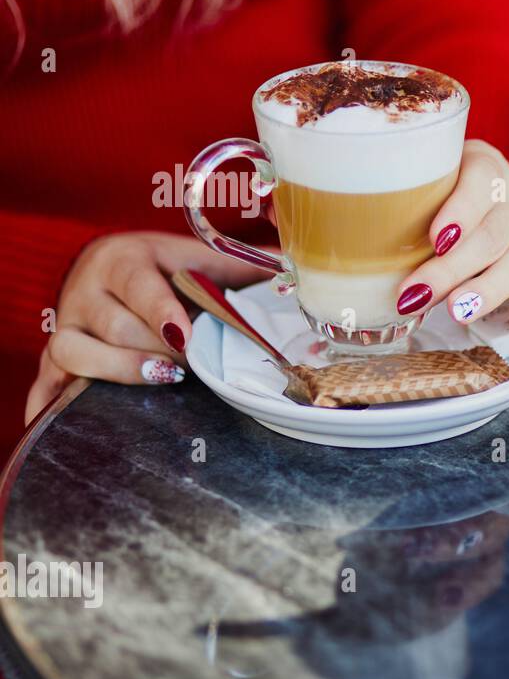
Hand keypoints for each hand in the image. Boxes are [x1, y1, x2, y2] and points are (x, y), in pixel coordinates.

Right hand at [25, 232, 266, 423]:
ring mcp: (66, 324)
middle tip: (191, 365)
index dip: (162, 313)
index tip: (185, 338)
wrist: (109, 263)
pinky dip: (48, 403)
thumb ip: (244, 266)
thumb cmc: (165, 266)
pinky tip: (59, 421)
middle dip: (154, 349)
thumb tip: (295, 268)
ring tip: (161, 378)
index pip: (140, 287)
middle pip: (115, 327)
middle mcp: (86, 290)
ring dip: (117, 370)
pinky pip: (44, 381)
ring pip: (75, 350)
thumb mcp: (198, 257)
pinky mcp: (53, 353)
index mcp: (124, 260)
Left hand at [395, 140, 508, 339]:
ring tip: (457, 314)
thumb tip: (330, 224)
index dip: (461, 212)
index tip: (435, 239)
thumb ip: (402, 194)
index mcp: (485, 168)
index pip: (481, 184)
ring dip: (487, 291)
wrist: (497, 193)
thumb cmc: (445, 192)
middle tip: (418, 294)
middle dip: (454, 268)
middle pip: (493, 234)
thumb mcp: (428, 177)